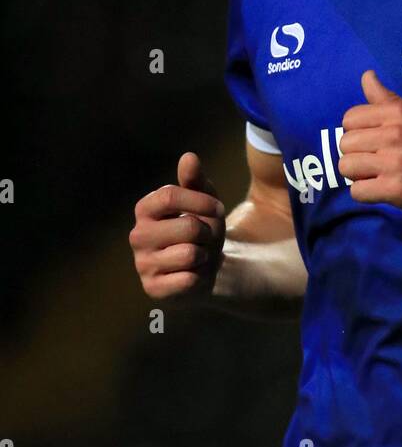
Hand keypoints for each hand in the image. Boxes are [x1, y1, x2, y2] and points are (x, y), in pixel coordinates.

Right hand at [130, 152, 226, 304]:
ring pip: (190, 253)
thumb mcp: (204, 202)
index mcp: (145, 208)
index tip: (218, 208)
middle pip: (188, 226)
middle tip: (207, 239)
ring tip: (200, 256)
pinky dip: (200, 276)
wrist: (205, 270)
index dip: (202, 201)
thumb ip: (195, 180)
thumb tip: (189, 157)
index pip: (170, 195)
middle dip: (210, 232)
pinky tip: (194, 275)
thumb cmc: (202, 230)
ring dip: (206, 255)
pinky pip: (188, 279)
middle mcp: (138, 235)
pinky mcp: (153, 289)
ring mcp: (143, 264)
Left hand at [338, 70, 401, 219]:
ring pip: (346, 167)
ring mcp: (394, 162)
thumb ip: (389, 99)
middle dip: (356, 154)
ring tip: (378, 176)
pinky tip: (383, 191)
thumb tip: (366, 75)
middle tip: (376, 162)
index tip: (373, 142)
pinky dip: (366, 194)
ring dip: (358, 175)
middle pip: (345, 144)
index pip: (350, 118)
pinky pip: (357, 191)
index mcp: (398, 113)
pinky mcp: (395, 189)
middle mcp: (394, 134)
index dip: (357, 132)